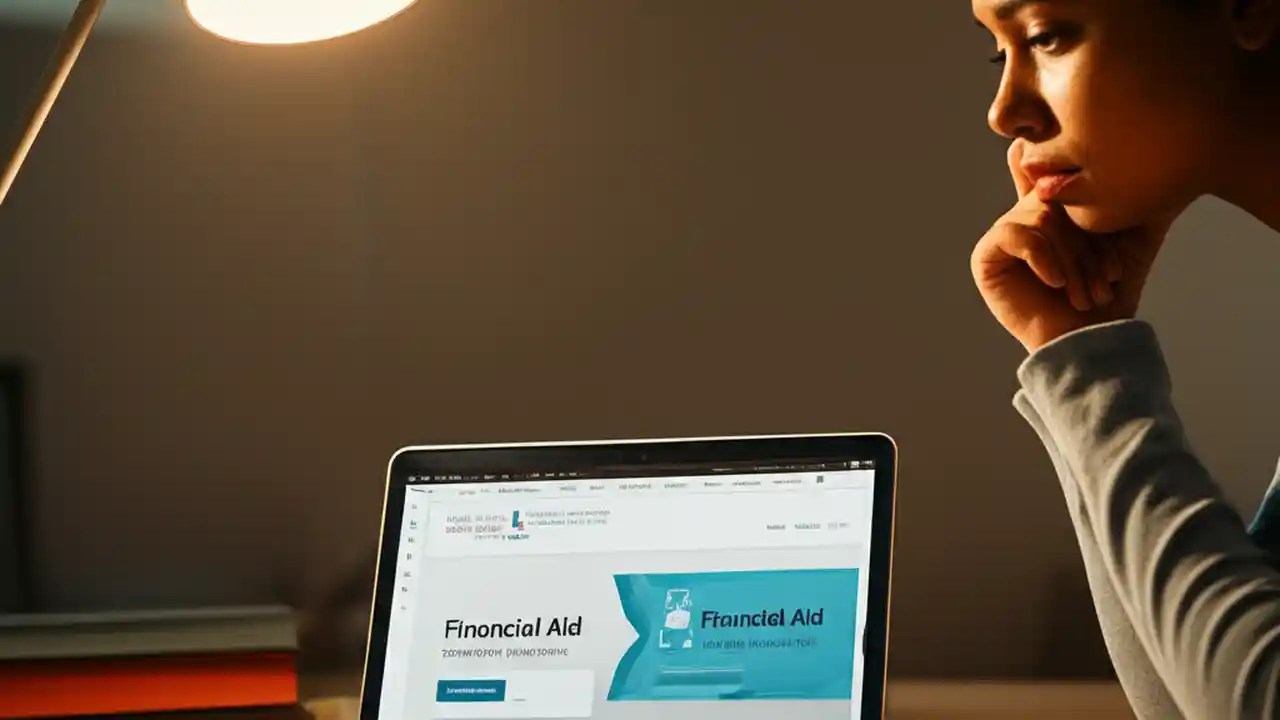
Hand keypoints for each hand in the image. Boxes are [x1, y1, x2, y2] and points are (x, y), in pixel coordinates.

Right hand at [971, 143, 1168, 352]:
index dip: (1051, 155)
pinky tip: (1056, 282)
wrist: (1094, 336)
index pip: (1047, 165)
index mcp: (1055, 204)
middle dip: (1086, 236)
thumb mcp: (1132, 232)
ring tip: (1087, 290)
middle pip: (1054, 192)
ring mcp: (1004, 234)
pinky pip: (1014, 234)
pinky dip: (1043, 257)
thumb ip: (1132, 192)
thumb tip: (1147, 150)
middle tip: (1105, 275)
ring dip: (1072, 257)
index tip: (1063, 157)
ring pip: (1040, 217)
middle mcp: (1025, 214)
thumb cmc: (1115, 290)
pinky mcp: (986, 257)